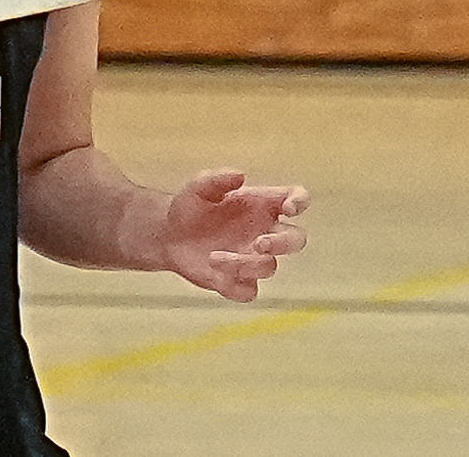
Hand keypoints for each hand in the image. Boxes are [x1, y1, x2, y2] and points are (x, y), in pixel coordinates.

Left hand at [149, 169, 309, 297]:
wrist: (168, 235)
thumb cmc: (190, 206)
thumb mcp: (198, 187)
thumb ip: (217, 179)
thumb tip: (241, 176)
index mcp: (264, 204)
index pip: (297, 199)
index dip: (300, 203)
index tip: (287, 208)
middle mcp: (264, 231)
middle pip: (295, 240)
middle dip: (282, 244)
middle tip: (259, 244)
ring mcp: (252, 259)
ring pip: (269, 268)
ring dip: (245, 265)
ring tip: (214, 257)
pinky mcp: (237, 281)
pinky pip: (249, 292)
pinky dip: (236, 287)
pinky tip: (216, 276)